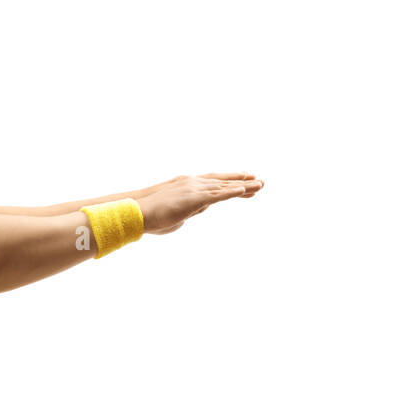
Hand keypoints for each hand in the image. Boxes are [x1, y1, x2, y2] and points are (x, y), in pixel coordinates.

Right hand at [139, 173, 262, 234]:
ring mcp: (194, 188)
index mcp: (186, 186)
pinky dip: (233, 191)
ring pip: (224, 186)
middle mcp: (192, 183)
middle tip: (258, 181)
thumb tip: (192, 214)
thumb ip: (186, 212)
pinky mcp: (195, 198)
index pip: (212, 183)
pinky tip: (246, 190)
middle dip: (241, 180)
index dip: (228, 182)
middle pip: (222, 181)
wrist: (137, 212)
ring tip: (261, 185)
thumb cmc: (150, 217)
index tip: (242, 182)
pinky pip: (219, 194)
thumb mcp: (173, 215)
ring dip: (244, 186)